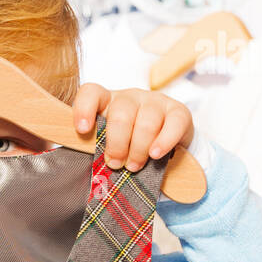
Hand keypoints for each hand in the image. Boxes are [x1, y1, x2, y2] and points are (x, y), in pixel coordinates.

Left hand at [71, 84, 194, 171]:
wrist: (164, 143)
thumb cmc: (128, 144)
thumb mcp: (109, 144)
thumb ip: (97, 148)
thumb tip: (86, 168)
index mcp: (107, 101)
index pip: (92, 93)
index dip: (84, 109)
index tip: (82, 130)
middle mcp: (130, 97)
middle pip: (121, 114)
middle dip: (117, 144)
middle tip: (115, 164)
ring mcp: (155, 101)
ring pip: (146, 122)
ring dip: (138, 149)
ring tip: (134, 166)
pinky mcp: (179, 111)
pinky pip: (173, 124)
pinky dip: (164, 142)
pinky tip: (156, 154)